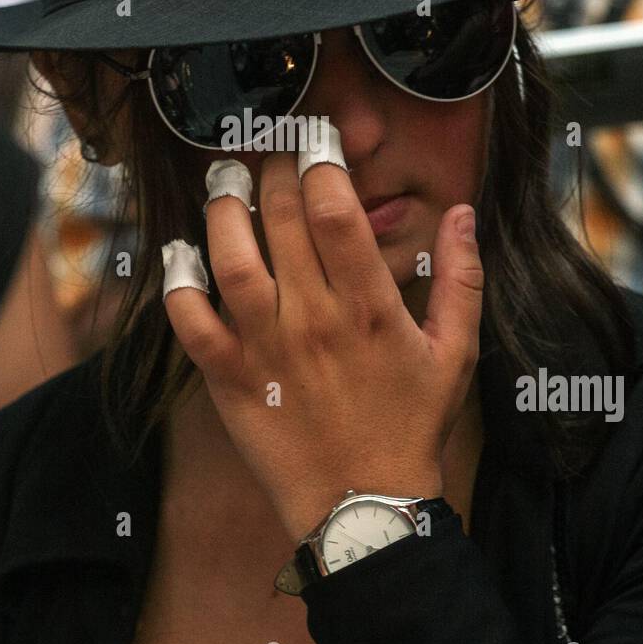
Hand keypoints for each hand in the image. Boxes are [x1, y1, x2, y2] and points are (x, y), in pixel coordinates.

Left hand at [164, 151, 483, 540]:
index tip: (317, 136)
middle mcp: (313, 320)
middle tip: (271, 151)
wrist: (363, 507)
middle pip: (282, 220)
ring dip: (223, 209)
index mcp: (369, 308)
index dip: (322, 160)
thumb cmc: (411, 428)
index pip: (337, 211)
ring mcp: (265, 349)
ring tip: (226, 182)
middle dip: (273, 169)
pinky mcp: (229, 379)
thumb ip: (462, 280)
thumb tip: (464, 214)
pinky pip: (191, 322)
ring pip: (231, 258)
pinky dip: (178, 283)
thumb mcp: (455, 354)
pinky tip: (180, 252)